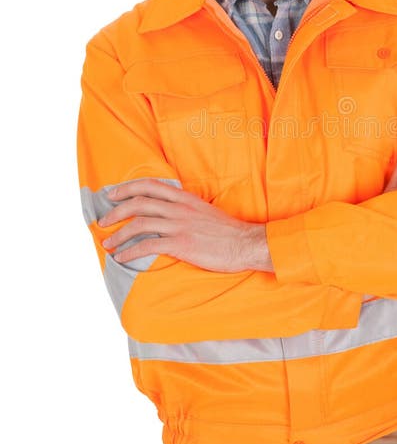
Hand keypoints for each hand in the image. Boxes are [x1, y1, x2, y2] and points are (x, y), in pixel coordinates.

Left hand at [98, 178, 271, 271]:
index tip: (113, 194)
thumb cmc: (227, 232)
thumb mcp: (205, 212)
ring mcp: (179, 225)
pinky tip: (121, 258)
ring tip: (108, 244)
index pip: (150, 185)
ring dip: (118, 233)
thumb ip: (185, 210)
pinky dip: (129, 252)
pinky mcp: (181, 244)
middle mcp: (179, 208)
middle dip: (116, 210)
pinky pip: (147, 245)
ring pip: (139, 223)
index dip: (128, 187)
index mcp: (185, 198)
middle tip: (103, 220)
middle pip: (139, 202)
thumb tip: (167, 215)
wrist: (245, 244)